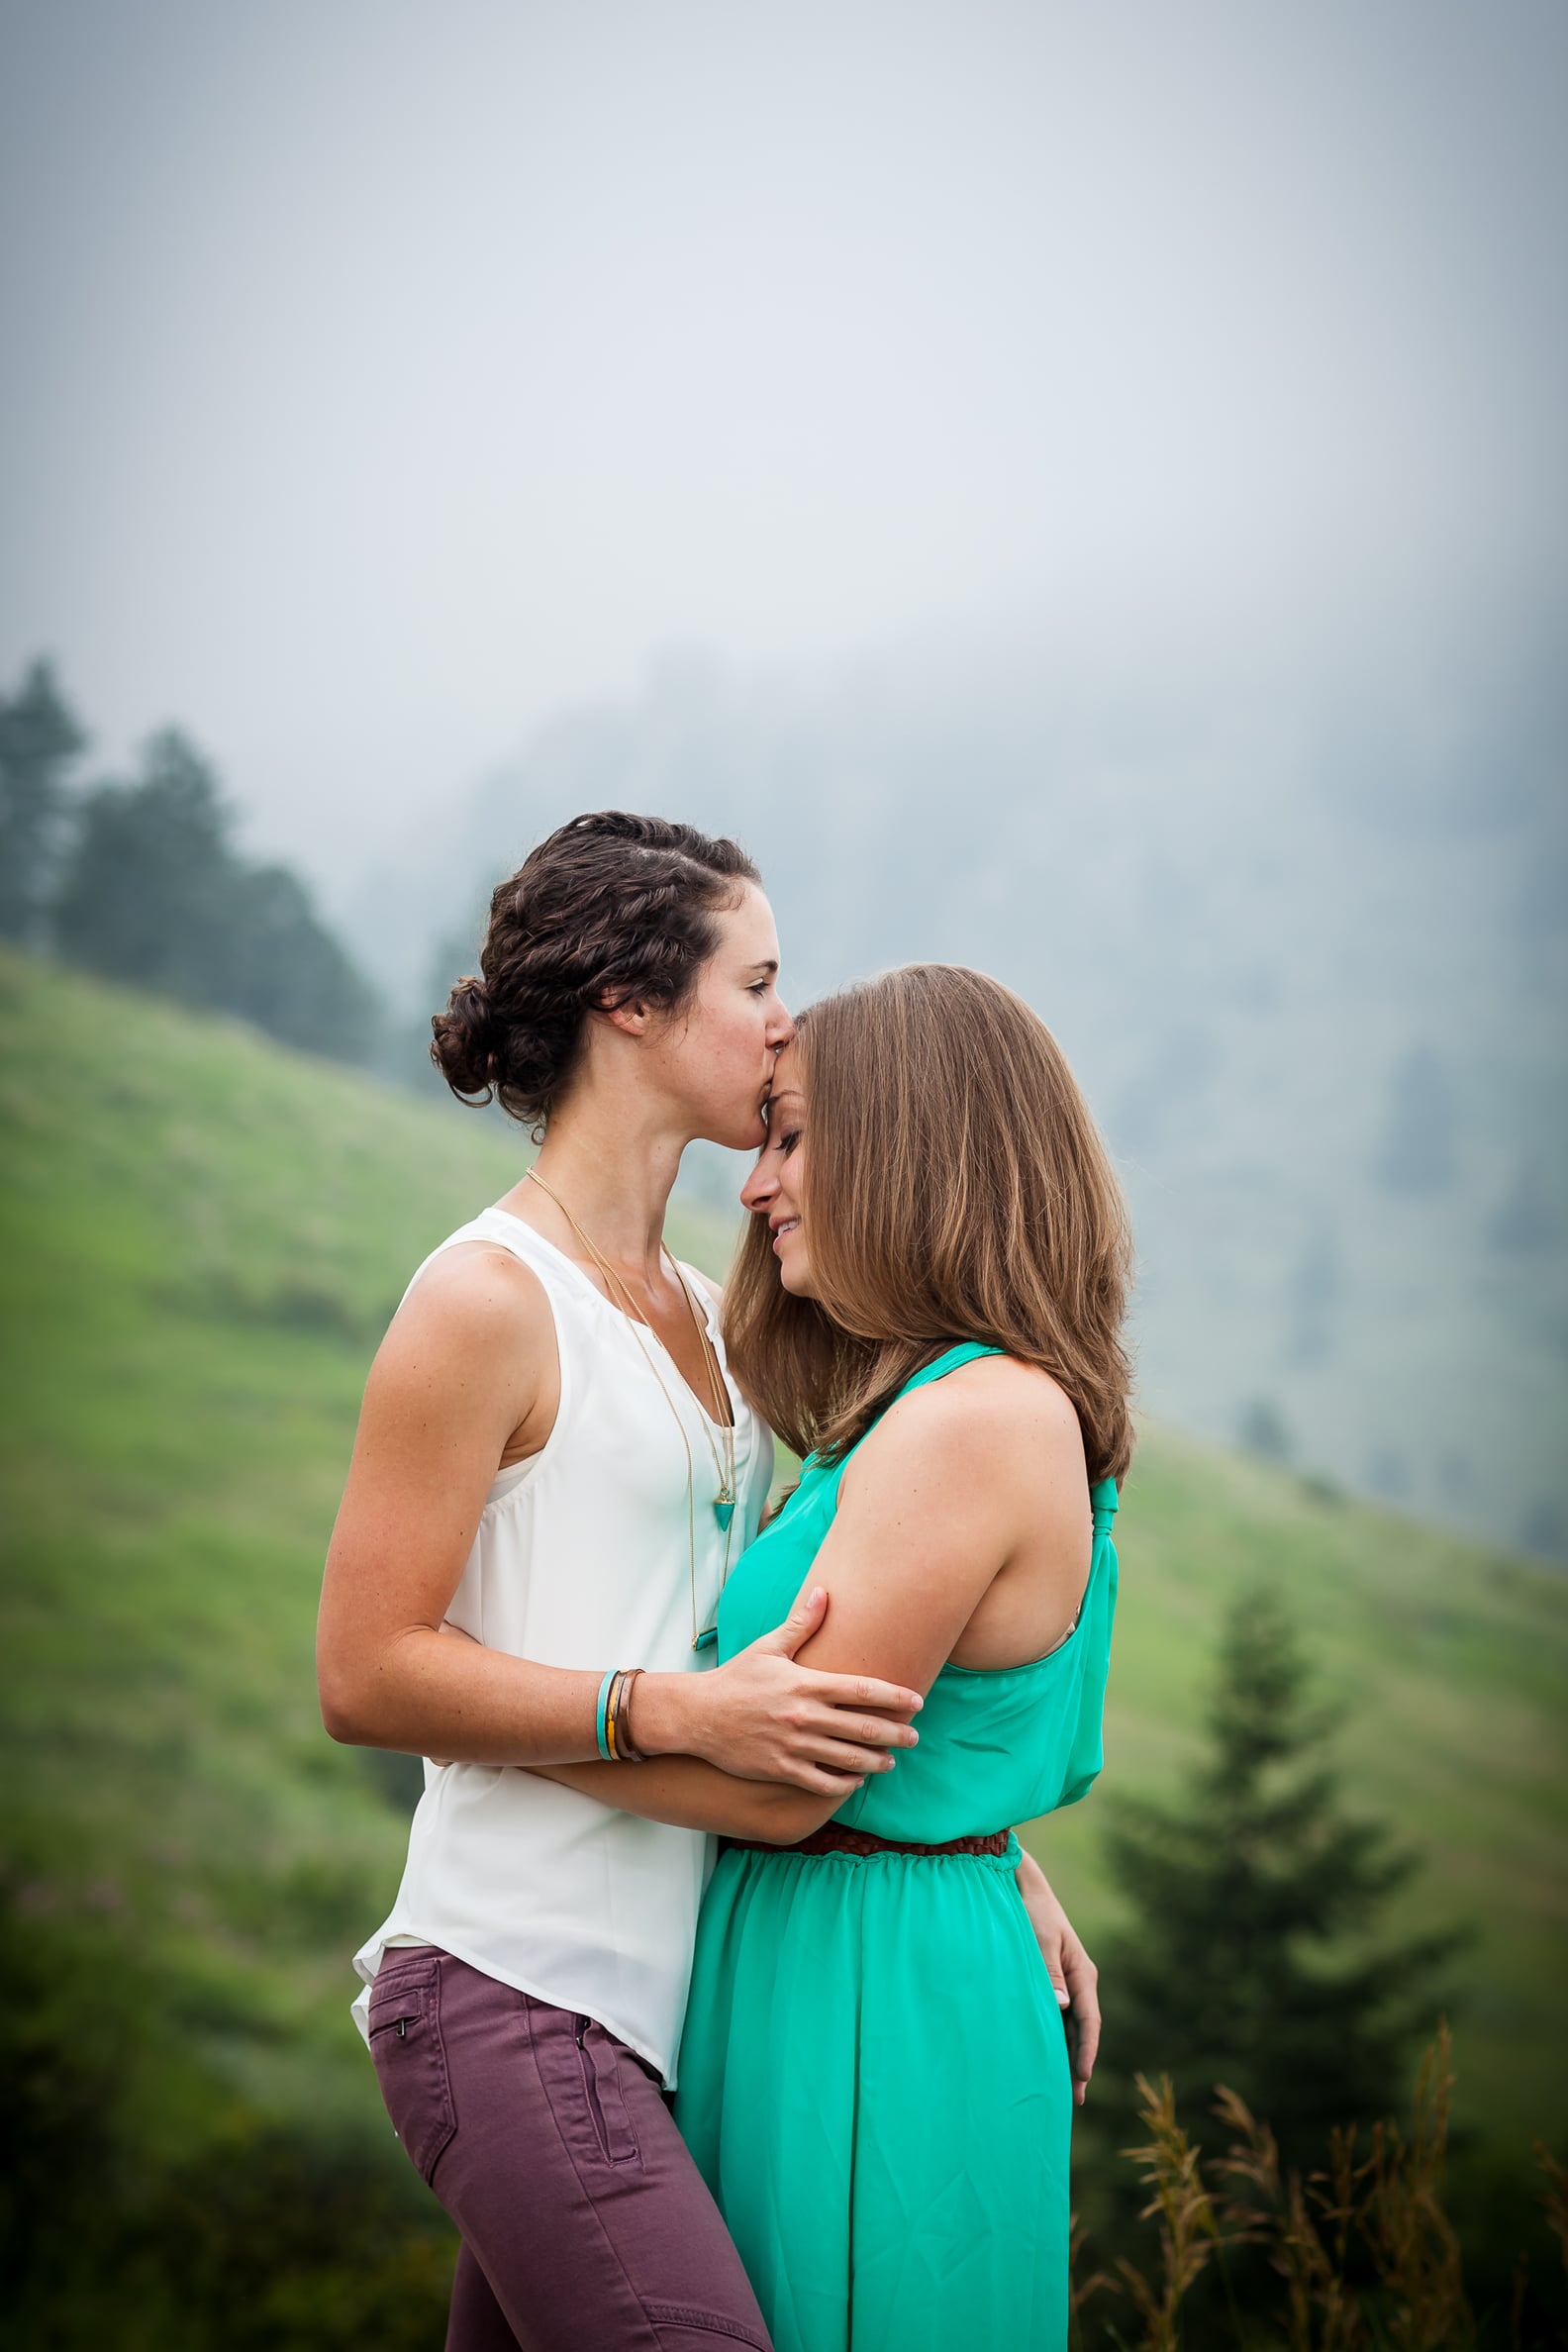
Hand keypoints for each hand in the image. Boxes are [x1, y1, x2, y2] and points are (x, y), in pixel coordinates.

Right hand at [639, 1582, 923, 1793]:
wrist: (697, 1715)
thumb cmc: (736, 1678)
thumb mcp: (768, 1647)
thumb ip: (801, 1624)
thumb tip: (824, 1592)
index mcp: (806, 1683)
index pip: (862, 1690)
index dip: (894, 1696)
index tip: (917, 1701)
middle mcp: (804, 1716)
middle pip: (863, 1727)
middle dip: (896, 1733)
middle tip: (914, 1736)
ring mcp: (794, 1745)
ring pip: (848, 1758)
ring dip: (876, 1761)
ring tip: (892, 1761)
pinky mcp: (781, 1769)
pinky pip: (822, 1782)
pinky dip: (844, 1783)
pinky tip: (856, 1779)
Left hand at [1016, 1847, 1099, 2105]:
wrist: (1019, 1886)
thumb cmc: (1031, 1911)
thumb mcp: (1040, 1941)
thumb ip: (1050, 1974)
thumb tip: (1062, 2008)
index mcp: (1082, 1973)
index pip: (1089, 2021)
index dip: (1086, 2051)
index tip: (1083, 2077)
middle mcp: (1078, 1982)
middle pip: (1082, 2031)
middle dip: (1079, 2064)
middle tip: (1074, 2101)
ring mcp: (1065, 1984)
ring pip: (1069, 2028)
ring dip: (1067, 2057)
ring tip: (1063, 2092)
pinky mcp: (1050, 1984)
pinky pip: (1056, 2018)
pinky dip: (1054, 2041)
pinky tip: (1046, 2059)